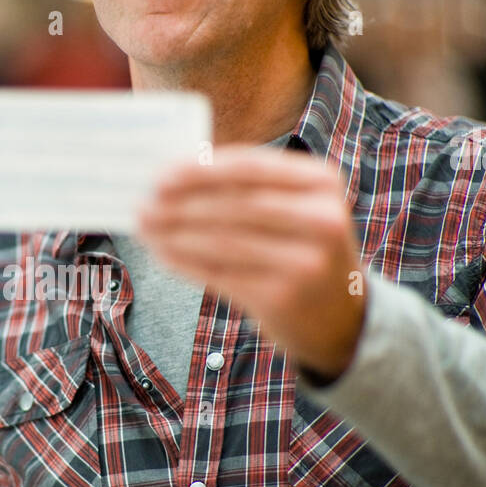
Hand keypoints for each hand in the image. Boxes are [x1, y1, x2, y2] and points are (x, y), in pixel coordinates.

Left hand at [135, 144, 367, 381]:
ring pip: (223, 241)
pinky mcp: (282, 298)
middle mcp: (320, 220)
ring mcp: (304, 262)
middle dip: (181, 203)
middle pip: (235, 204)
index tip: (161, 173)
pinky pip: (220, 274)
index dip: (202, 168)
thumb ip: (249, 190)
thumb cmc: (304, 251)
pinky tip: (162, 253)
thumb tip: (174, 177)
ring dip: (174, 233)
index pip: (252, 166)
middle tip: (141, 203)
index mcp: (322, 184)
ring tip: (144, 227)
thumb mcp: (297, 210)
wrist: (344, 319)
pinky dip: (185, 262)